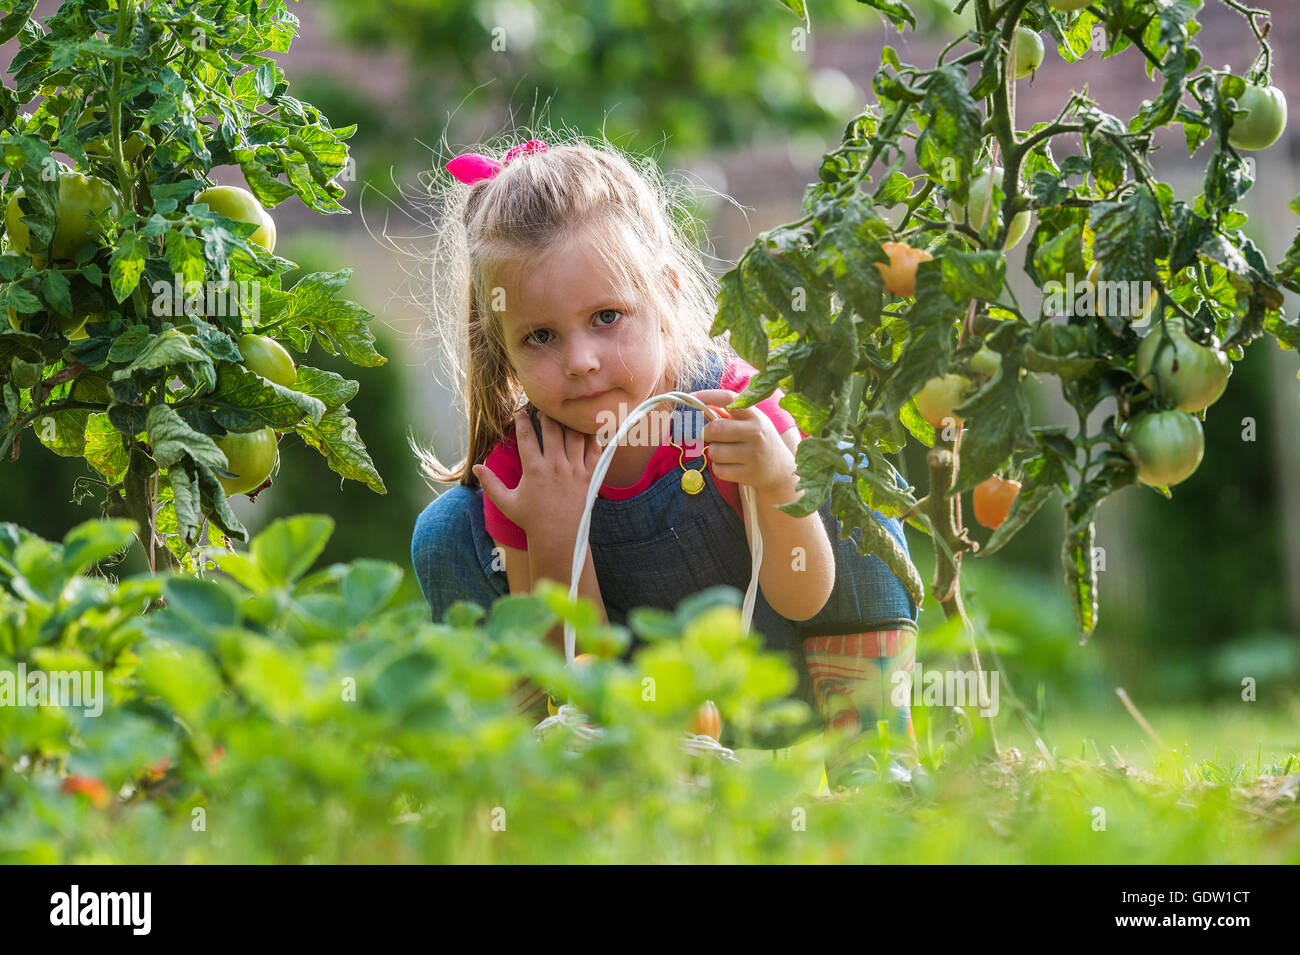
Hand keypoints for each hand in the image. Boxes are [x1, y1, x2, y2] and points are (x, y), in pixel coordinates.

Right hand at [473, 409, 602, 538]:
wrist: (560, 537)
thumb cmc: (531, 520)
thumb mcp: (506, 502)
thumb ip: (490, 484)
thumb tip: (476, 466)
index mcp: (534, 470)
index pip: (526, 435)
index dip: (522, 419)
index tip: (520, 412)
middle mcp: (556, 466)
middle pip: (552, 428)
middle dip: (546, 414)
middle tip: (542, 409)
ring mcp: (576, 469)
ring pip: (575, 434)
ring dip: (568, 421)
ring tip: (562, 416)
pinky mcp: (591, 475)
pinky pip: (594, 448)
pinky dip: (590, 436)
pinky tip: (583, 430)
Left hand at [691, 389, 795, 496]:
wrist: (781, 469)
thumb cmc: (759, 441)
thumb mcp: (749, 423)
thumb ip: (726, 415)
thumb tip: (700, 409)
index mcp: (755, 415)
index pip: (728, 399)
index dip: (707, 396)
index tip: (691, 397)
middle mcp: (756, 432)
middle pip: (714, 429)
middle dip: (705, 433)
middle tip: (711, 436)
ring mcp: (753, 454)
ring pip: (714, 451)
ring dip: (714, 452)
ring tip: (728, 453)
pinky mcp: (749, 474)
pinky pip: (718, 470)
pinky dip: (719, 468)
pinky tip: (732, 466)